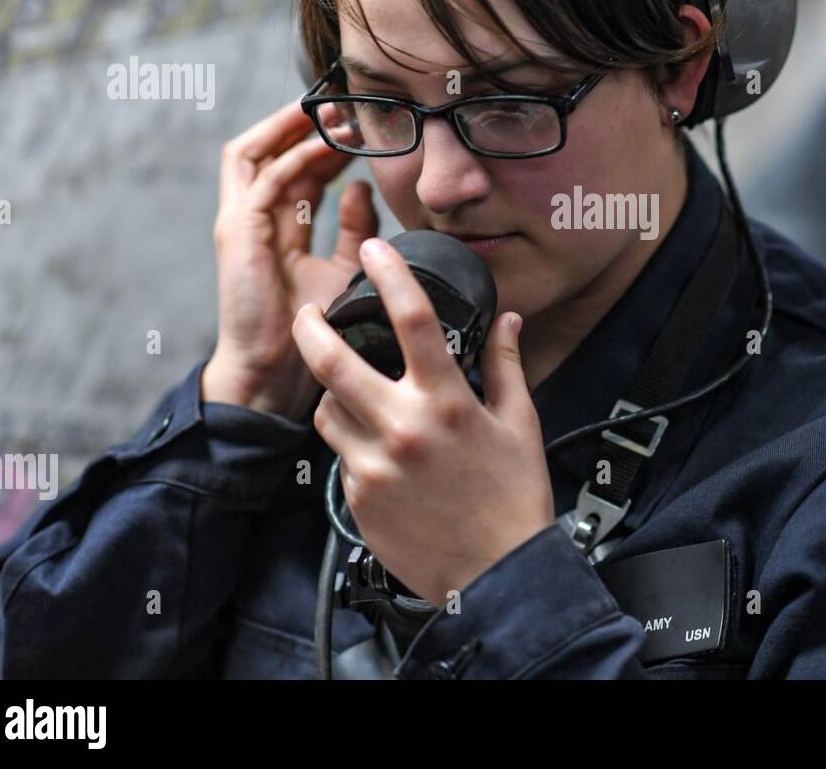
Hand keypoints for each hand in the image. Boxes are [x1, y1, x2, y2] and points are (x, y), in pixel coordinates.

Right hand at [202, 100, 378, 421]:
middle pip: (272, 152)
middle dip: (307, 125)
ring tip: (331, 110)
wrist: (279, 372)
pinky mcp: (236, 229)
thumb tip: (361, 188)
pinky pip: (263, 178)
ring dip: (292, 128)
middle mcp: (253, 218)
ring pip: (255, 153)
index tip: (360, 125)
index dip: (324, 143)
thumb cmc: (313, 328)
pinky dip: (293, 156)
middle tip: (347, 106)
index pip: (295, 169)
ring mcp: (240, 221)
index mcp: (277, 227)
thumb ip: (353, 229)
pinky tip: (325, 145)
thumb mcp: (345, 268)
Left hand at [291, 237, 554, 607]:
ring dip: (335, 396)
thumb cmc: (513, 499)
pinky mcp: (356, 499)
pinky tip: (380, 452)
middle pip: (334, 361)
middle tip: (306, 312)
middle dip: (311, 328)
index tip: (373, 249)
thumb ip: (505, 366)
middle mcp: (402, 429)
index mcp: (446, 402)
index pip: (412, 320)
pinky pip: (340, 456)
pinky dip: (352, 444)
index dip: (389, 275)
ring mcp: (373, 466)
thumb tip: (505, 322)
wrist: (495, 576)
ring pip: (328, 411)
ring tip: (356, 396)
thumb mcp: (519, 424)